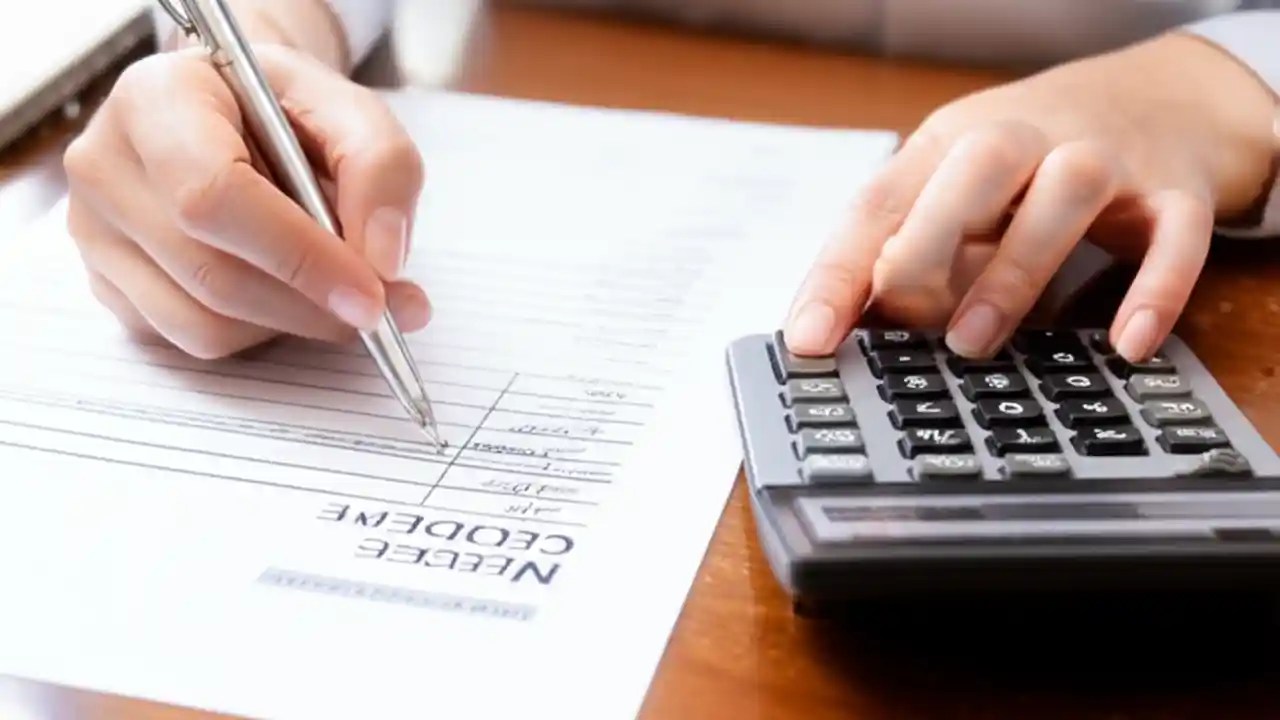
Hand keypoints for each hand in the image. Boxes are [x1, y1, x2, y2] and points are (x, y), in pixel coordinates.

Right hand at [64, 43, 428, 358]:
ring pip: (203, 323)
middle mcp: (106, 165)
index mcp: (156, 98)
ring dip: (292, 324)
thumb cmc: (287, 110)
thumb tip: (383, 261)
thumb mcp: (350, 110)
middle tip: (386, 310)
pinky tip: (287, 291)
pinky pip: (192, 341)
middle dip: (313, 304)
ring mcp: (96, 233)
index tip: (371, 294)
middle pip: (212, 273)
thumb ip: (382, 169)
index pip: (214, 196)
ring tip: (341, 292)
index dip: (300, 256)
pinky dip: (259, 332)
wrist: (236, 115)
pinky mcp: (109, 286)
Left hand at [783, 32, 1277, 361]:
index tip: (808, 337)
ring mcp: (1107, 158)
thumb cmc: (1028, 164)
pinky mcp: (1176, 191)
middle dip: (928, 240)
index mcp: (950, 143)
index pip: (882, 201)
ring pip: (1069, 191)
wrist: (1163, 98)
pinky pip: (1175, 236)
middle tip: (899, 317)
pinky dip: (1154, 290)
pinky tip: (1126, 345)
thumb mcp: (952, 192)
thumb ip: (903, 255)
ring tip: (973, 341)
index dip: (839, 271)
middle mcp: (1026, 137)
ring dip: (1016, 269)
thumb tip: (840, 334)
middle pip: (976, 166)